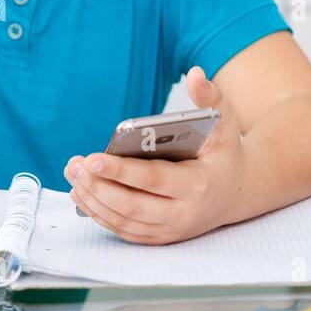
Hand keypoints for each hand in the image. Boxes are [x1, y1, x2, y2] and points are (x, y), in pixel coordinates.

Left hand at [64, 66, 248, 244]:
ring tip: (73, 174)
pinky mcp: (160, 236)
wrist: (237, 190)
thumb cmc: (224, 151)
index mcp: (198, 184)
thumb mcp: (225, 122)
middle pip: (132, 205)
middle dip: (99, 186)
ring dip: (94, 199)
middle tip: (75, 165)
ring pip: (124, 220)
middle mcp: (184, 213)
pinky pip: (124, 230)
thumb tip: (195, 74)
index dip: (120, 170)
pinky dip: (101, 214)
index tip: (92, 158)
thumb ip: (210, 97)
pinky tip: (83, 193)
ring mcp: (171, 229)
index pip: (153, 179)